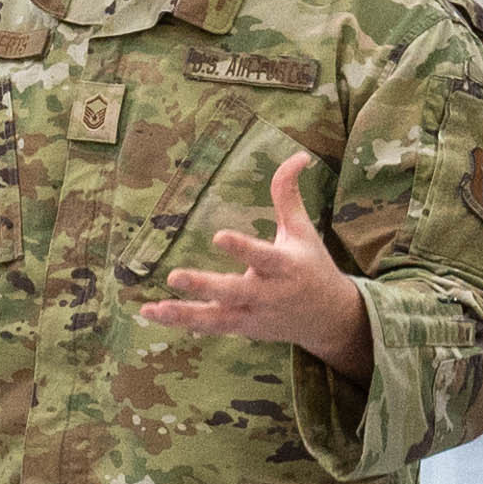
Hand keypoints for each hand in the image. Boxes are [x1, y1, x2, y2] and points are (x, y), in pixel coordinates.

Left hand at [141, 155, 373, 375]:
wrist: (330, 318)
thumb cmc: (311, 265)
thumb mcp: (302, 229)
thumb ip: (288, 194)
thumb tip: (298, 155)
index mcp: (284, 266)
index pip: (262, 256)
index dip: (241, 248)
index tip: (218, 236)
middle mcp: (267, 293)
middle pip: (233, 291)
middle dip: (204, 286)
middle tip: (174, 277)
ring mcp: (254, 315)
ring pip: (217, 317)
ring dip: (184, 314)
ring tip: (152, 309)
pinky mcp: (243, 328)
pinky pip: (211, 326)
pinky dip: (183, 322)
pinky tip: (152, 314)